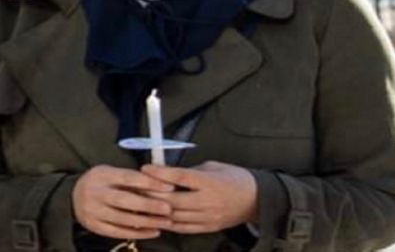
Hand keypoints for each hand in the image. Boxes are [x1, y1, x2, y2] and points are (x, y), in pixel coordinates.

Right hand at [72, 165, 173, 239]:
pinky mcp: (95, 226)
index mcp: (102, 175)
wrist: (72, 197)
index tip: (169, 187)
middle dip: (148, 205)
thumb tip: (159, 185)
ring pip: (123, 218)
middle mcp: (96, 192)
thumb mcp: (110, 173)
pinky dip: (137, 233)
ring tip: (165, 222)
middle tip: (168, 208)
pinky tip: (152, 232)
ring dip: (146, 222)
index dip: (149, 183)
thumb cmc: (100, 183)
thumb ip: (130, 178)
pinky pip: (118, 232)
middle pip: (124, 200)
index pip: (128, 178)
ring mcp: (93, 211)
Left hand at [140, 161, 257, 233]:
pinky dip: (168, 223)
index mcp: (209, 182)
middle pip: (173, 200)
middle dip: (152, 194)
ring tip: (142, 204)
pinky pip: (183, 228)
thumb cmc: (234, 178)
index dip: (160, 173)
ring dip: (157, 211)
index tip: (145, 168)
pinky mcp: (209, 227)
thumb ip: (191, 171)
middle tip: (137, 187)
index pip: (179, 177)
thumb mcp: (213, 166)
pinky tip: (157, 218)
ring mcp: (208, 217)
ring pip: (175, 216)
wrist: (258, 199)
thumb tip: (169, 173)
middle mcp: (208, 201)